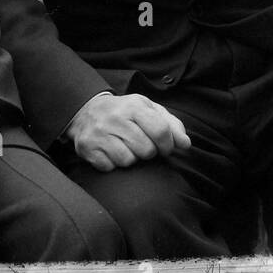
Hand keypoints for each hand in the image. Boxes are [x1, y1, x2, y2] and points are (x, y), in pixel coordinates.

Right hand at [66, 93, 190, 172]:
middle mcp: (115, 118)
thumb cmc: (125, 112)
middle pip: (146, 150)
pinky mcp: (88, 148)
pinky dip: (113, 163)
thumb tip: (185, 144)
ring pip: (128, 160)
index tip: (165, 148)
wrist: (87, 111)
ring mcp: (100, 133)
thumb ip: (171, 125)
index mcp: (134, 105)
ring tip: (124, 146)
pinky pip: (110, 167)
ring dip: (130, 158)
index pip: (161, 131)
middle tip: (140, 144)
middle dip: (148, 151)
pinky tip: (110, 151)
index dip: (168, 145)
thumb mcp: (148, 109)